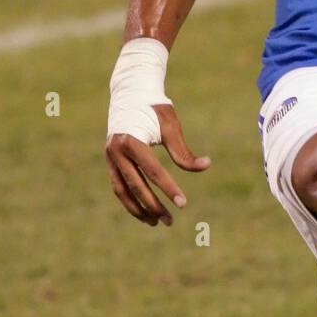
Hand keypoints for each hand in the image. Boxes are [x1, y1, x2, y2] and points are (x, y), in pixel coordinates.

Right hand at [105, 105, 209, 226]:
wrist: (131, 93)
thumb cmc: (155, 108)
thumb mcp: (170, 126)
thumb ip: (183, 150)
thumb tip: (206, 165)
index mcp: (131, 140)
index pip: (153, 171)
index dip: (169, 188)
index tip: (183, 204)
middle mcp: (116, 151)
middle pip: (136, 185)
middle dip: (153, 205)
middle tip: (170, 221)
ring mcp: (110, 158)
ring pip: (122, 190)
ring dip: (138, 208)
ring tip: (156, 223)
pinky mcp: (110, 161)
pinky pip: (119, 186)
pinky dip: (130, 200)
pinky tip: (145, 211)